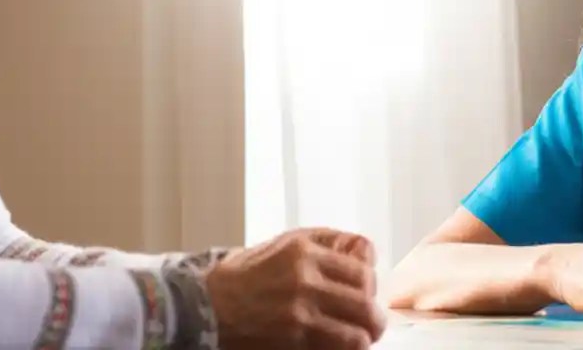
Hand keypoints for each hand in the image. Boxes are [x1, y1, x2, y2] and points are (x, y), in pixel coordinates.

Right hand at [206, 227, 387, 348]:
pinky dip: (341, 349)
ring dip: (363, 339)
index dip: (372, 284)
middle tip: (374, 323)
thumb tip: (366, 254)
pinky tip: (339, 346)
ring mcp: (298, 315)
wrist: (207, 305)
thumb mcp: (288, 242)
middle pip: (365, 304)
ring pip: (356, 335)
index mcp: (305, 252)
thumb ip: (329, 244)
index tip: (368, 292)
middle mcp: (304, 281)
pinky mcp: (291, 342)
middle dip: (375, 317)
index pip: (363, 270)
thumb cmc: (249, 273)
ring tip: (362, 338)